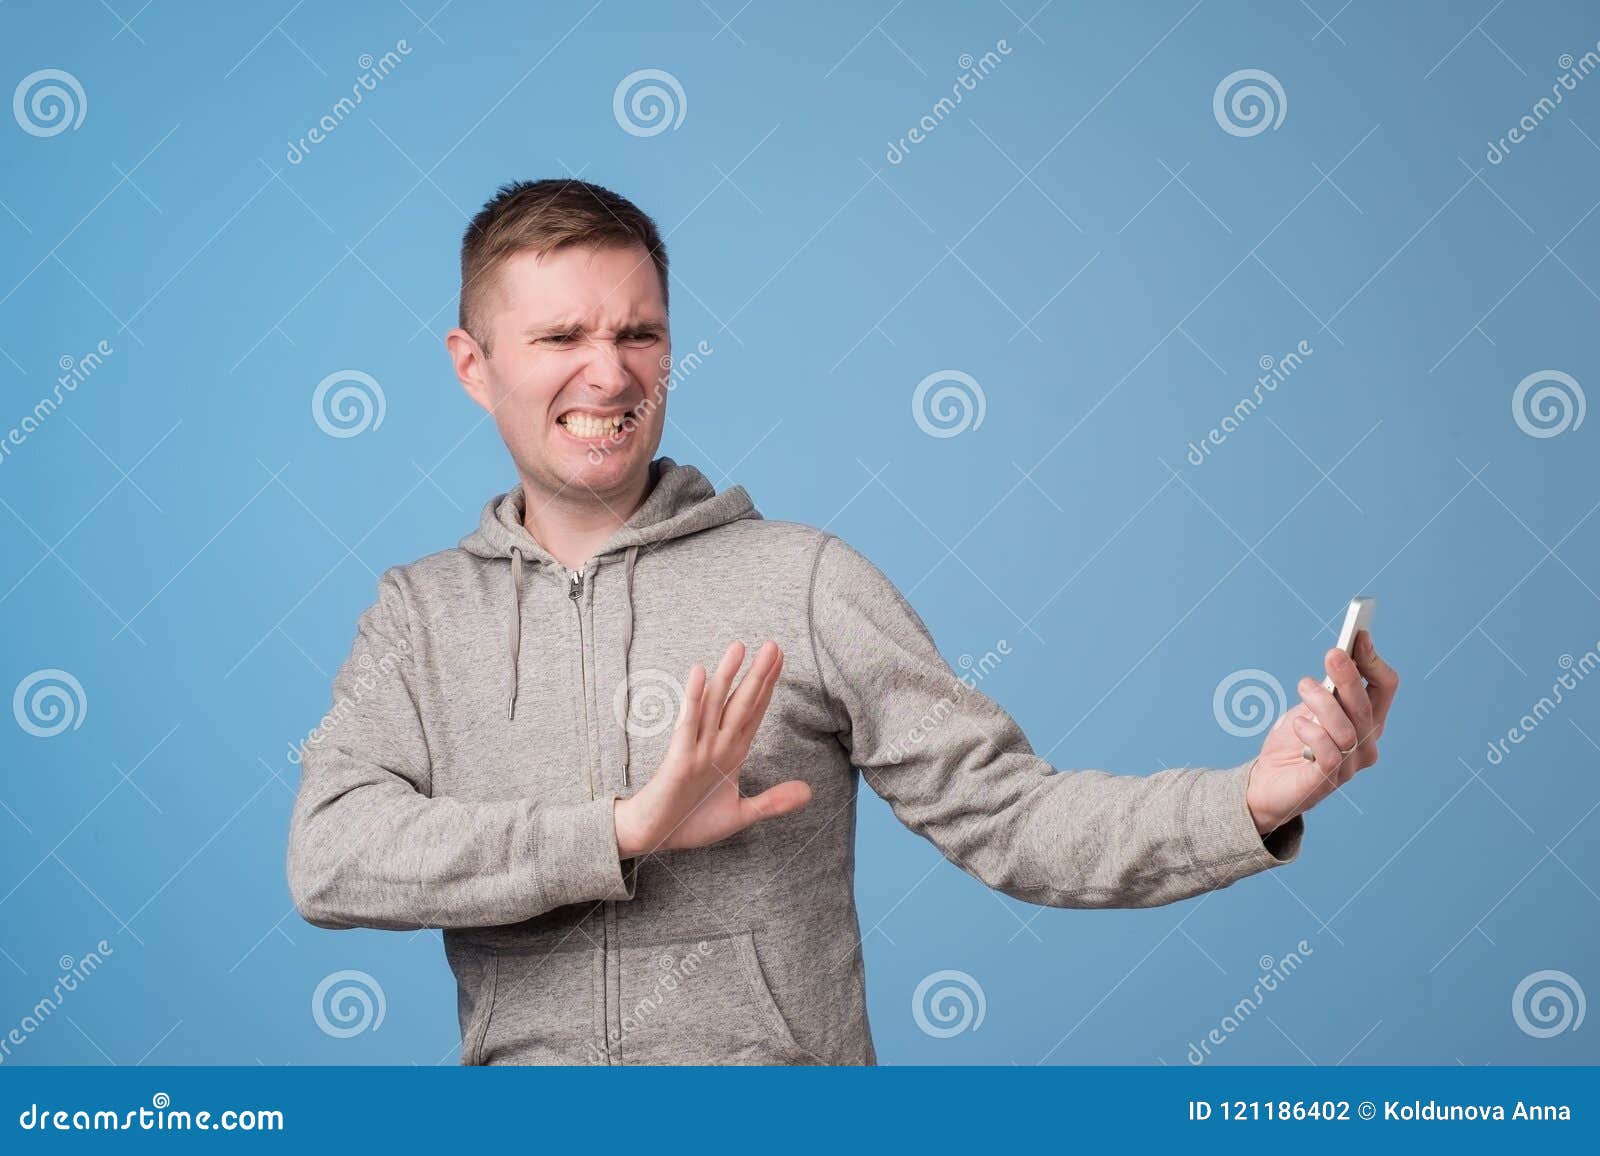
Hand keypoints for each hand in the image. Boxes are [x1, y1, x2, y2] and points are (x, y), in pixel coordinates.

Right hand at [613, 640, 812, 856]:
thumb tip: (809, 791)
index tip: (780, 660)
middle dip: (758, 675)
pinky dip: (694, 699)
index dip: (768, 686)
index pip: (754, 713)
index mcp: (732, 753)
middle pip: (741, 703)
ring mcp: (697, 748)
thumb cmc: (690, 822)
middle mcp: (716, 744)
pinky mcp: (679, 758)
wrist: (654, 837)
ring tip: (739, 647)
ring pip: (715, 706)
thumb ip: (773, 801)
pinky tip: (700, 673)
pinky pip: (688, 724)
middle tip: (774, 645)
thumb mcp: (740, 814)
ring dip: (727, 676)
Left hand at [1246, 630, 1399, 834]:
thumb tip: (1338, 657)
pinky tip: (1297, 723)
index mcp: (1367, 720)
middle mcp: (1366, 743)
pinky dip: (1314, 734)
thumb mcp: (1310, 708)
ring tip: (1303, 685)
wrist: (1266, 782)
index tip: (1357, 636)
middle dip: (1349, 677)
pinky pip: (1330, 755)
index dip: (1373, 661)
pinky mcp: (1327, 781)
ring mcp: (1350, 765)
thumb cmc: (1292, 742)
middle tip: (1332, 653)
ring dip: (1324, 704)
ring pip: (1348, 730)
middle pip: (1366, 706)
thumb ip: (1327, 690)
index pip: (1385, 687)